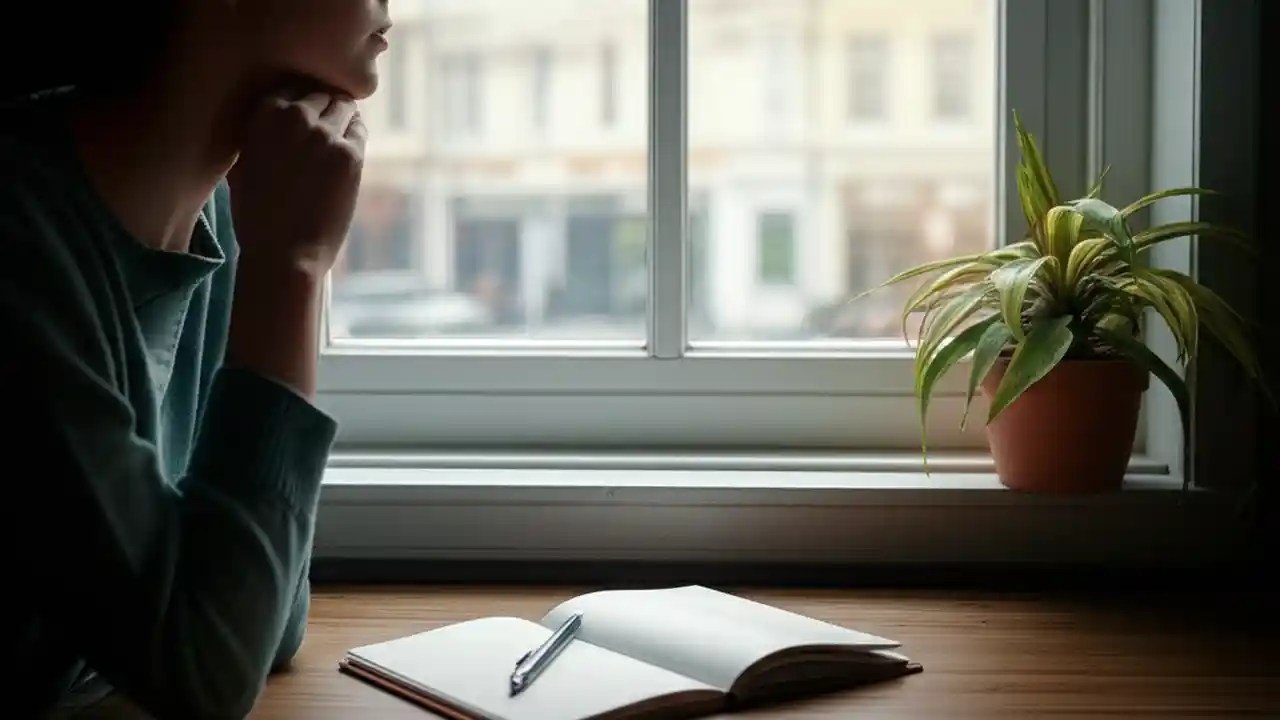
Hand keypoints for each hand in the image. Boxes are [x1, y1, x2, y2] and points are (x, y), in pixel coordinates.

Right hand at [224, 90, 366, 396]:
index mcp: (261, 114)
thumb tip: (279, 112)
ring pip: (344, 107)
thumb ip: (259, 133)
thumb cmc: (258, 216)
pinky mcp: (350, 154)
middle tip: (325, 131)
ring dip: (343, 119)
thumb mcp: (243, 164)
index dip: (302, 99)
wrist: (283, 253)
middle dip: (324, 107)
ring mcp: (324, 134)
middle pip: (321, 92)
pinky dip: (354, 138)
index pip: (292, 84)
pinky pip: (359, 131)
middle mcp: (293, 116)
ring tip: (335, 143)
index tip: (306, 114)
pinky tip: (345, 156)